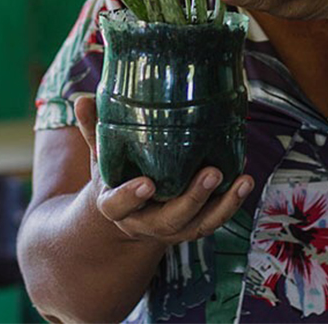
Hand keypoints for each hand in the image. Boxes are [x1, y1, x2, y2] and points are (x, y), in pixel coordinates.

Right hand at [73, 95, 253, 243]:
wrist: (129, 213)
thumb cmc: (116, 175)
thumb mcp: (100, 156)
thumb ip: (93, 131)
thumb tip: (81, 99)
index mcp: (116, 206)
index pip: (118, 205)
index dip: (131, 196)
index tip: (146, 183)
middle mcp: (146, 222)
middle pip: (170, 218)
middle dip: (192, 198)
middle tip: (211, 173)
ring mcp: (173, 227)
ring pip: (199, 224)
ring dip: (223, 204)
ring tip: (242, 180)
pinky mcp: (194, 225)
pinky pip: (215, 220)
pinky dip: (232, 203)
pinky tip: (246, 180)